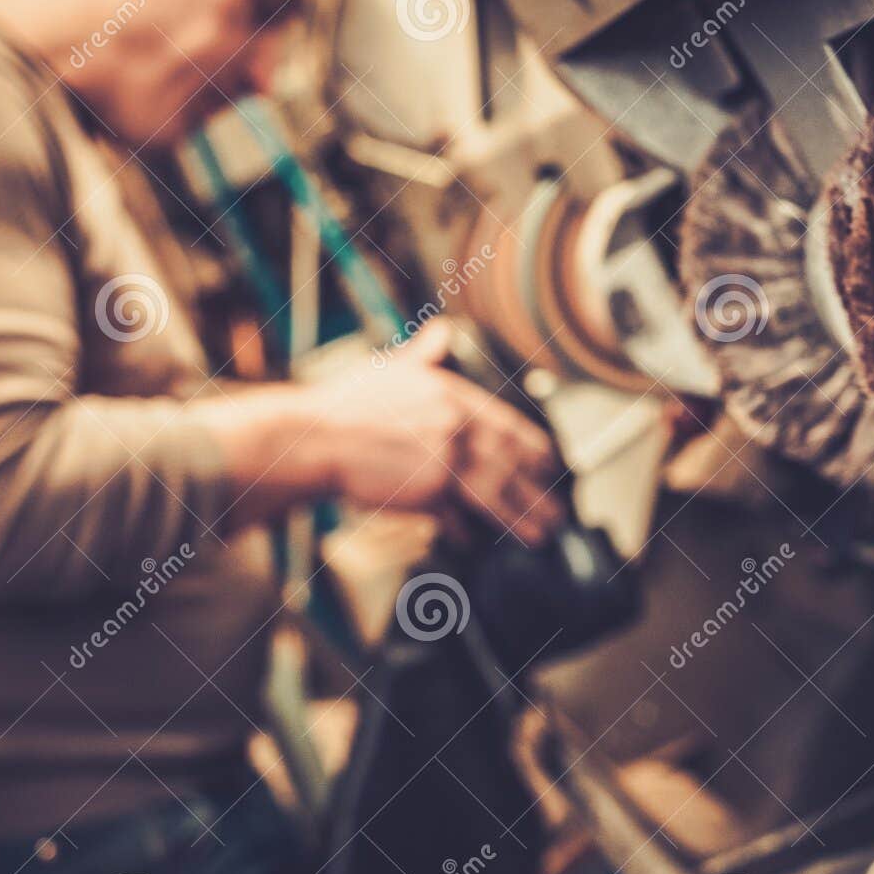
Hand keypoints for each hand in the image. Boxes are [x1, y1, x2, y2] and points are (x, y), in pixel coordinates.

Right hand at [317, 323, 565, 543]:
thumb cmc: (344, 404)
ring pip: (497, 493)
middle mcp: (456, 427)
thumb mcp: (390, 367)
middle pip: (510, 462)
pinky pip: (457, 518)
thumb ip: (424, 353)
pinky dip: (467, 532)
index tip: (550, 461)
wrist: (314, 436)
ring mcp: (445, 461)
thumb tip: (443, 330)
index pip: (506, 423)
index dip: (533, 446)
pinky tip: (476, 542)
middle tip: (559, 509)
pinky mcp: (427, 492)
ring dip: (524, 517)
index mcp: (452, 396)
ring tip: (541, 534)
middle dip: (539, 488)